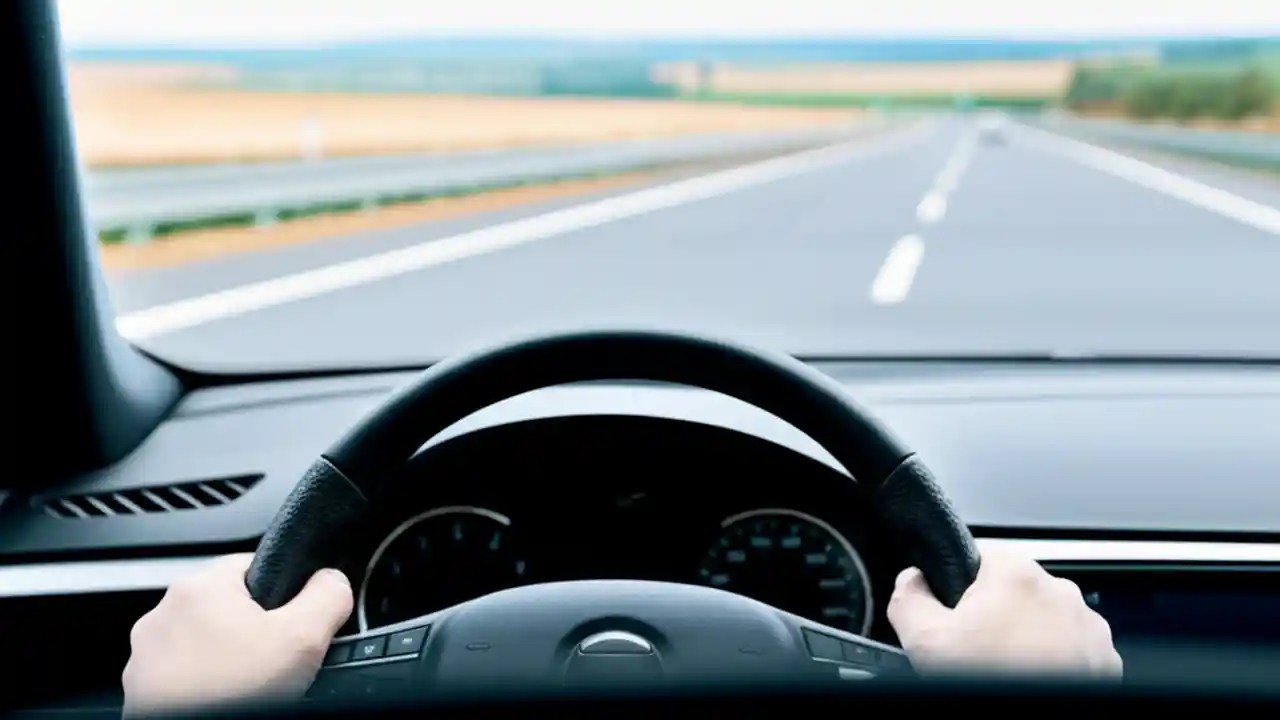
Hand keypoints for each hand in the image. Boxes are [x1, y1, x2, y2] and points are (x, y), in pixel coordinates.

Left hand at [122, 553, 352, 716]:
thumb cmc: (233, 694)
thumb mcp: (304, 639)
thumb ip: (327, 596)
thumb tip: (332, 579)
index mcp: (200, 586)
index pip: (253, 566)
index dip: (283, 594)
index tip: (291, 625)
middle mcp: (163, 612)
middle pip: (228, 609)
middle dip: (253, 632)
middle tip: (272, 663)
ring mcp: (146, 653)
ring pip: (204, 643)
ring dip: (226, 659)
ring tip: (247, 687)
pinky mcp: (140, 687)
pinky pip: (183, 675)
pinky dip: (203, 684)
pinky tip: (223, 699)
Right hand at [887, 546, 1121, 678]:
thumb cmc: (990, 680)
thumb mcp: (924, 640)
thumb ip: (909, 597)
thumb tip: (912, 580)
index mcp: (1016, 573)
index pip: (980, 558)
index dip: (960, 589)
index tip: (957, 620)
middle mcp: (1061, 592)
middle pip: (1013, 592)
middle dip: (997, 617)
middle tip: (979, 652)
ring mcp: (1089, 628)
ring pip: (1045, 622)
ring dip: (1029, 639)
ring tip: (1009, 668)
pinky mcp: (1104, 659)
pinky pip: (1073, 650)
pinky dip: (1056, 662)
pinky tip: (1034, 678)